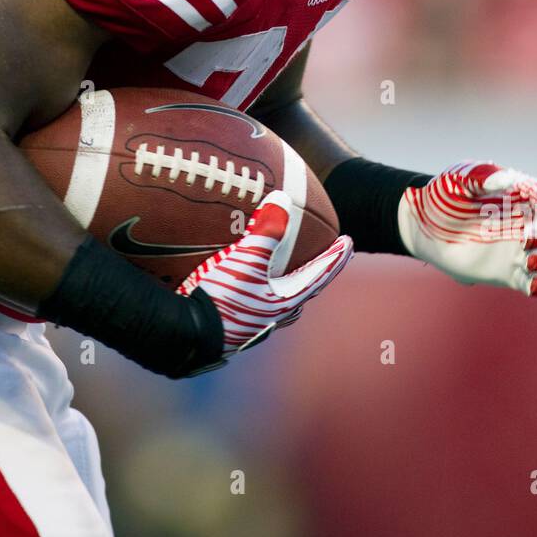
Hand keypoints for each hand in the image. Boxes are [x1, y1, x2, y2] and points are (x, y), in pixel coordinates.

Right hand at [178, 190, 352, 356]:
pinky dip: (258, 293)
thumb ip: (266, 231)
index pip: (320, 275)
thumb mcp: (246, 260)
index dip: (335, 257)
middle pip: (303, 292)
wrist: (188, 337)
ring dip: (286, 287)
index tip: (348, 242)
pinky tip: (243, 287)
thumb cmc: (223, 299)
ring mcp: (254, 324)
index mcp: (285, 300)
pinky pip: (255, 306)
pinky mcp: (234, 327)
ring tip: (284, 274)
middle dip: (313, 274)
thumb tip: (283, 199)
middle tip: (320, 259)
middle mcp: (274, 316)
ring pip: (280, 305)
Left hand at [397, 162, 536, 295]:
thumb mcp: (458, 179)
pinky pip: (530, 282)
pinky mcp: (504, 272)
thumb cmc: (441, 196)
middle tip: (524, 237)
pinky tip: (531, 284)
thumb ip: (482, 176)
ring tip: (527, 260)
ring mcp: (513, 249)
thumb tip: (510, 179)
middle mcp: (519, 224)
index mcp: (514, 200)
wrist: (420, 225)